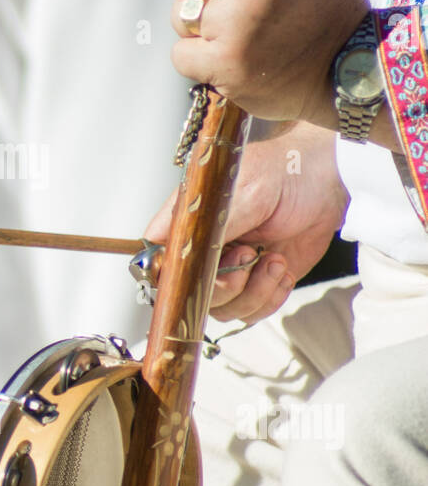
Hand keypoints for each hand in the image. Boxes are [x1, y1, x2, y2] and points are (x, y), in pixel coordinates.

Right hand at [145, 123, 348, 323]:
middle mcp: (204, 247)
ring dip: (253, 291)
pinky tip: (281, 270)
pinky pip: (251, 311)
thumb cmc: (285, 174)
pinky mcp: (257, 281)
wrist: (329, 183)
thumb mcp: (247, 193)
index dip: (168, 272)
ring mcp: (230, 267)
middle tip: (248, 254)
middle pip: (189, 291)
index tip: (194, 272)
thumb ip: (215, 225)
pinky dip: (269, 297)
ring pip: (222, 308)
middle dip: (224, 283)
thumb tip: (186, 252)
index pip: (156, 254)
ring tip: (272, 259)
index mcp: (190, 219)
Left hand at [171, 0, 369, 125]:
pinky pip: (180, 54)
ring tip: (229, 38)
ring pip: (181, 16)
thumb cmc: (324, 15)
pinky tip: (224, 62)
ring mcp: (240, 25)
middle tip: (223, 11)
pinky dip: (197, 62)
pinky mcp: (228, 64)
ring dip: (196, 29)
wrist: (351, 73)